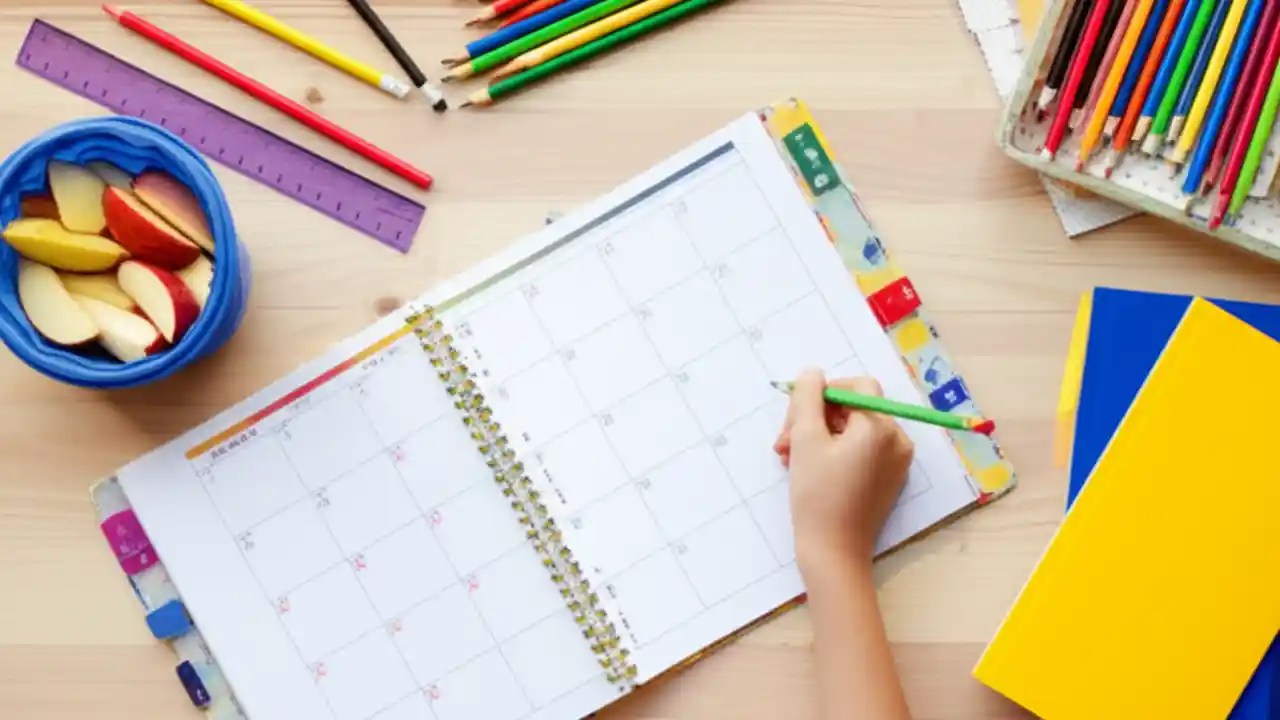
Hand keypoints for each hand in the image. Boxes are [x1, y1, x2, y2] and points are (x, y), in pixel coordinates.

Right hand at [773, 369, 913, 569]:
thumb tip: (813, 373)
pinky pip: (862, 450)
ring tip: (790, 457)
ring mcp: (896, 462)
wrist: (833, 553)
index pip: (856, 386)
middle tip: (784, 442)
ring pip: (853, 430)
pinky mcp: (888, 479)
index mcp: (881, 427)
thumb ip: (808, 397)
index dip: (823, 392)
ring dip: (819, 436)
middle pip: (853, 409)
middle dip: (815, 419)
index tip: (796, 414)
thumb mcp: (805, 438)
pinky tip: (809, 468)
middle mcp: (897, 440)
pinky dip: (835, 452)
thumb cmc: (817, 495)